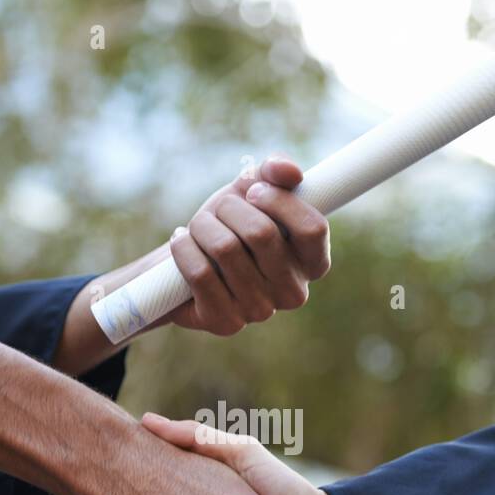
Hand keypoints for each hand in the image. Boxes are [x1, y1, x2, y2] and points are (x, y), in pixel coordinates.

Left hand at [162, 156, 329, 335]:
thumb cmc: (229, 225)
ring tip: (198, 227)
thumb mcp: (253, 192)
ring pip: (226, 249)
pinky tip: (182, 242)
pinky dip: (184, 247)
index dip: (279, 201)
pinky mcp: (225, 323)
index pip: (313, 228)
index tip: (253, 191)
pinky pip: (200, 273)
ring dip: (203, 225)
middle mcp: (293, 293)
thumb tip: (288, 171)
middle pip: (262, 233)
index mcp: (313, 263)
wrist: (186, 262)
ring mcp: (260, 312)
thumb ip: (275, 172)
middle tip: (219, 208)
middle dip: (230, 208)